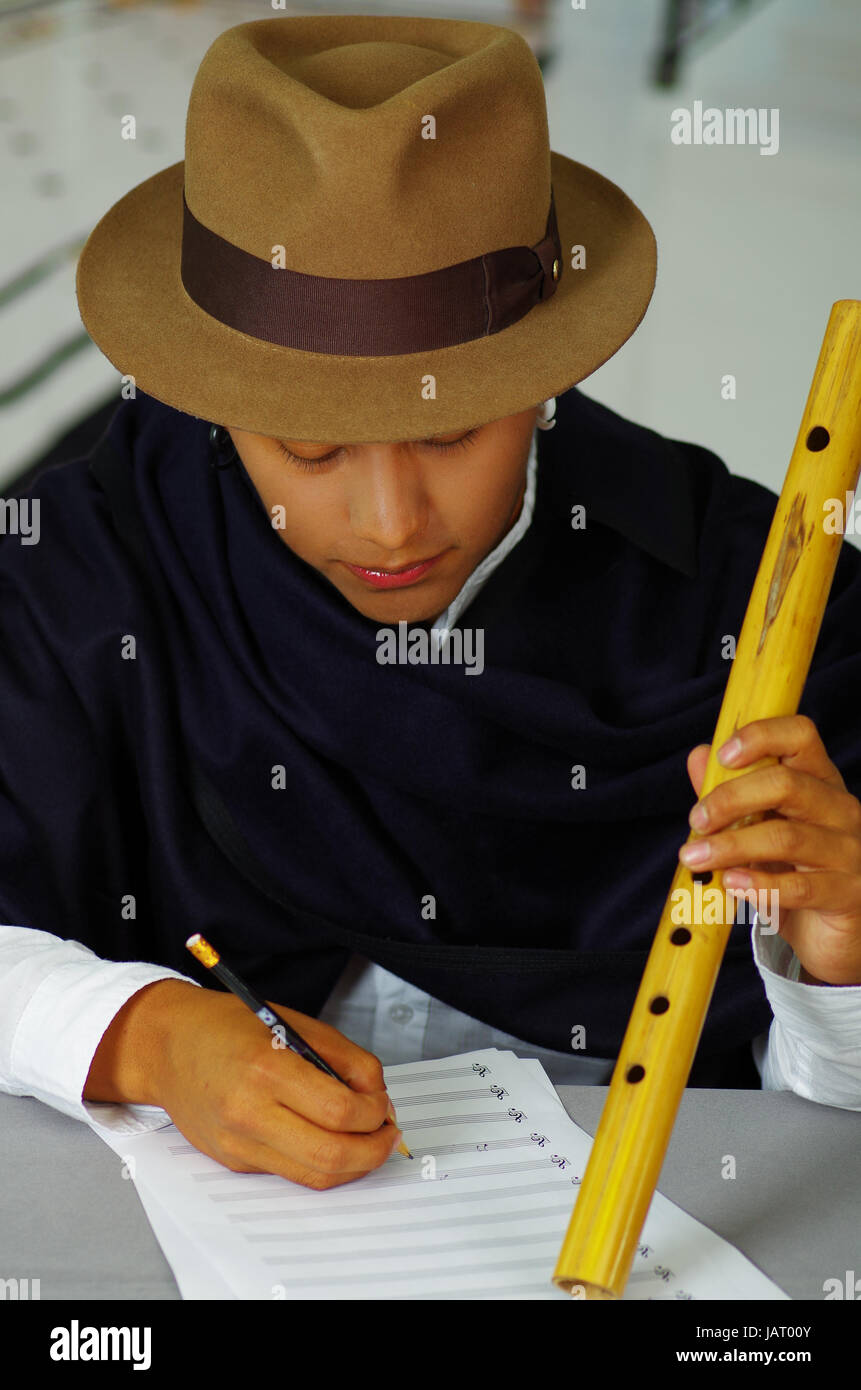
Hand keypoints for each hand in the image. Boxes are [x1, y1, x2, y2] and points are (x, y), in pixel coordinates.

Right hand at [85, 980, 401, 1186]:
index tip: (384, 1106)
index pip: (339, 1110)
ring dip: (353, 1165)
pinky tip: (329, 1139)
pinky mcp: (234, 1161)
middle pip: (329, 1156)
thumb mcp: (294, 1023)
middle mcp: (249, 1112)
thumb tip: (379, 1096)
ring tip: (368, 1142)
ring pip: (312, 1176)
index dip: (375, 1113)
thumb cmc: (228, 1026)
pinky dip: (319, 1161)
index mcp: (267, 1069)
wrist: (166, 1046)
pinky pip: (289, 1171)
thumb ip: (344, 1058)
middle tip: (388, 1135)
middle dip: (373, 1151)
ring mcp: (239, 1143)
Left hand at [681, 714, 860, 985]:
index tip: (722, 755)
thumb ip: (730, 794)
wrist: (834, 931)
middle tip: (696, 819)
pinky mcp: (848, 894)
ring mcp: (849, 852)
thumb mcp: (761, 827)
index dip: (761, 736)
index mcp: (819, 782)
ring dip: (732, 845)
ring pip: (787, 837)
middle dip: (731, 798)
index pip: (801, 737)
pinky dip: (759, 885)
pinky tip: (731, 884)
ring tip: (695, 857)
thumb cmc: (793, 870)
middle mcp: (840, 809)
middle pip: (787, 784)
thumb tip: (698, 757)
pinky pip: (800, 888)